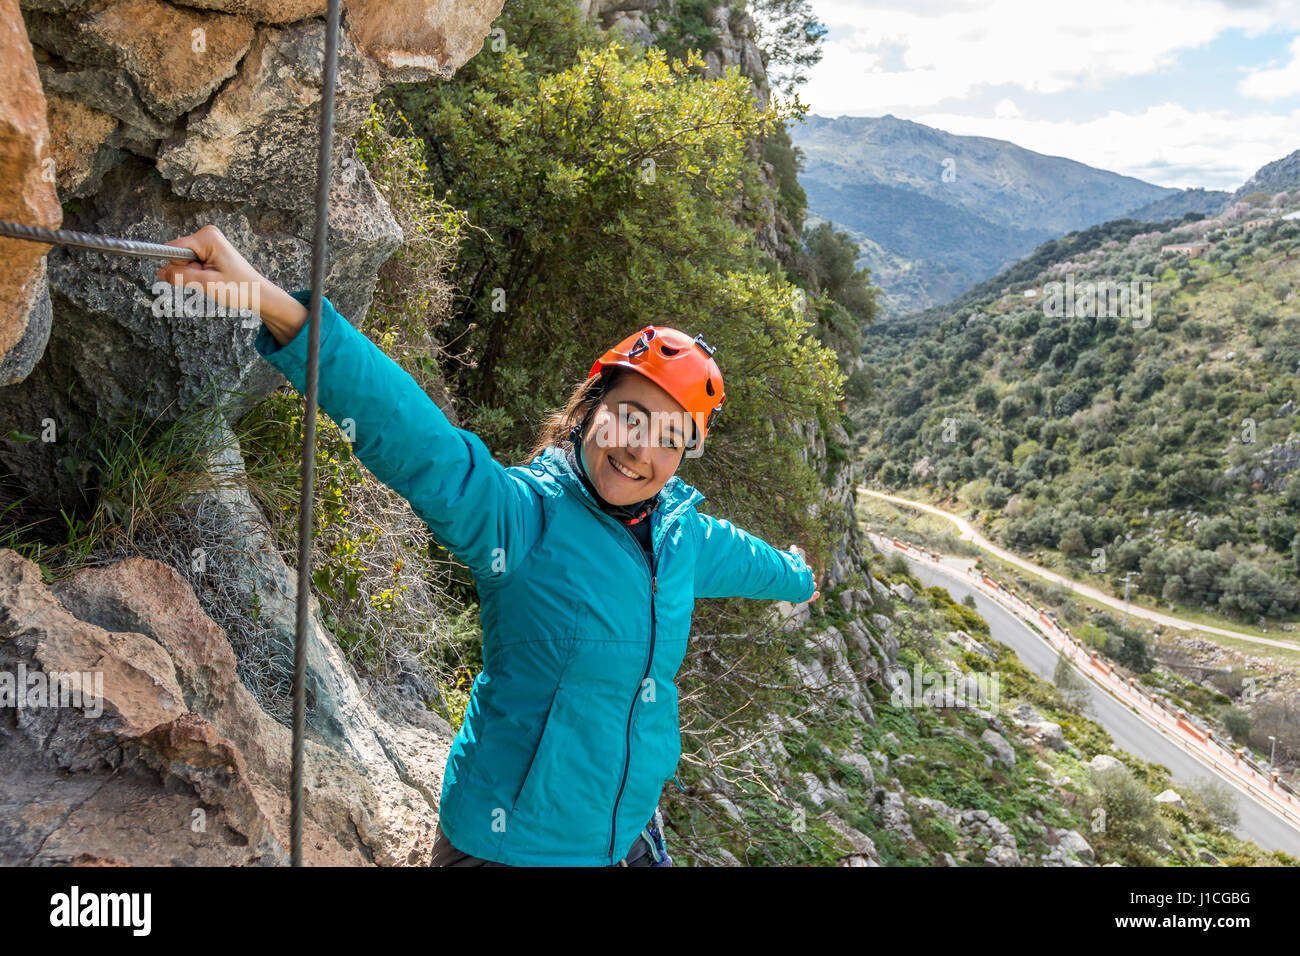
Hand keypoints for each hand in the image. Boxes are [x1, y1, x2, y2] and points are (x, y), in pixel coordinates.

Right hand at [154, 224, 306, 346]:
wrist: (259, 295)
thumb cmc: (240, 289)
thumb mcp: (207, 284)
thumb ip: (180, 277)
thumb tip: (160, 272)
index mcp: (207, 237)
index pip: (173, 249)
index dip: (177, 267)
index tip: (191, 275)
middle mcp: (207, 235)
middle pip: (178, 255)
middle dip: (189, 272)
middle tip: (209, 280)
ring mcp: (208, 243)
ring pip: (184, 262)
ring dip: (194, 275)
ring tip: (214, 280)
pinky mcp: (209, 252)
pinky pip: (192, 264)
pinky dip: (198, 275)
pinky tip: (213, 278)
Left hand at [788, 543, 819, 602]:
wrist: (785, 579)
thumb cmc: (788, 569)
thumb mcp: (792, 559)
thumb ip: (793, 553)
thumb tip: (793, 546)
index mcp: (792, 575)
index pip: (800, 573)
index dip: (806, 570)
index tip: (808, 567)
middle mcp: (794, 583)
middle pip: (803, 581)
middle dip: (809, 578)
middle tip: (812, 576)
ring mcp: (796, 590)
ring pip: (806, 590)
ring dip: (811, 586)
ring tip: (814, 584)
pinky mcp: (798, 597)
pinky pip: (806, 598)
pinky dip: (813, 596)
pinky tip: (817, 593)